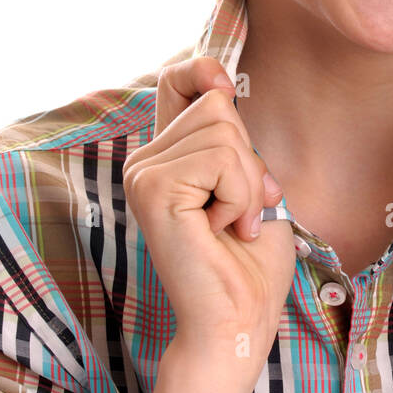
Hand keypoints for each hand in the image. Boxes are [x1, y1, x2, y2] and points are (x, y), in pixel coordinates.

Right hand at [122, 56, 295, 392]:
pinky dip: (240, 195)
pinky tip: (222, 230)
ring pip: (223, 131)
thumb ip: (231, 141)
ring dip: (247, 182)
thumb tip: (221, 89)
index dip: (203, 72)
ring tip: (232, 224)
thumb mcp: (249, 184)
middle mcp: (144, 160)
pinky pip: (222, 158)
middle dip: (249, 160)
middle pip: (217, 107)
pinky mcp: (153, 188)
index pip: (177, 83)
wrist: (237, 320)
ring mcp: (143, 173)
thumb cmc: (249, 263)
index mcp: (166, 157)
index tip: (225, 85)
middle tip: (242, 211)